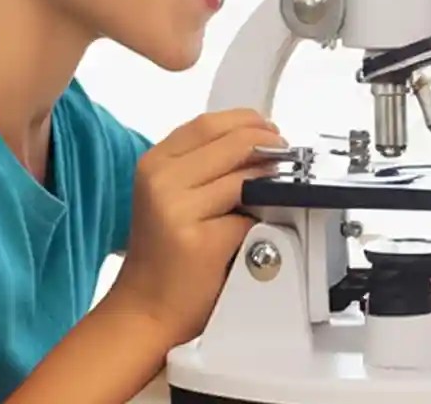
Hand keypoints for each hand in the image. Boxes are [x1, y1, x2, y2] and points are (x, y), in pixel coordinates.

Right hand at [108, 109, 283, 346]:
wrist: (145, 308)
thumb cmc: (164, 255)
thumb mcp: (171, 196)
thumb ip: (203, 166)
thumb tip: (258, 142)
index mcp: (153, 163)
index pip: (208, 124)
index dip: (247, 121)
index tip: (269, 128)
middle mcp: (161, 181)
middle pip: (232, 144)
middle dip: (267, 146)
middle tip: (284, 156)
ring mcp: (178, 210)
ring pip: (245, 179)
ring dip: (267, 186)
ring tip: (268, 197)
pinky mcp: (200, 240)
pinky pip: (248, 219)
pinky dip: (258, 224)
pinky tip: (248, 235)